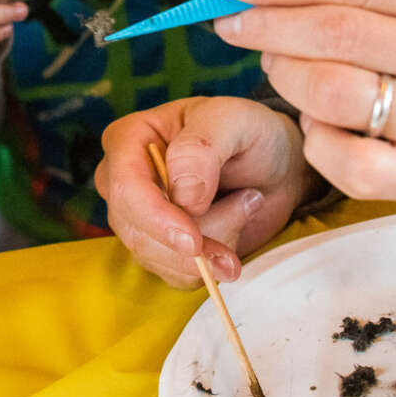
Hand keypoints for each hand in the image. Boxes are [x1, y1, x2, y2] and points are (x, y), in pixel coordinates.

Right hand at [94, 97, 308, 287]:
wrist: (272, 166)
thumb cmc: (248, 133)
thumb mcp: (234, 121)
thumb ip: (202, 148)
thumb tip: (181, 196)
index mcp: (128, 140)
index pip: (124, 187)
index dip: (156, 218)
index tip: (194, 241)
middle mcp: (123, 182)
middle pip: (138, 231)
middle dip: (198, 234)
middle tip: (248, 204)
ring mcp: (138, 220)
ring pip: (160, 258)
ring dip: (215, 244)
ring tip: (247, 203)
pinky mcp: (160, 249)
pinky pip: (176, 275)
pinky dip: (212, 264)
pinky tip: (235, 234)